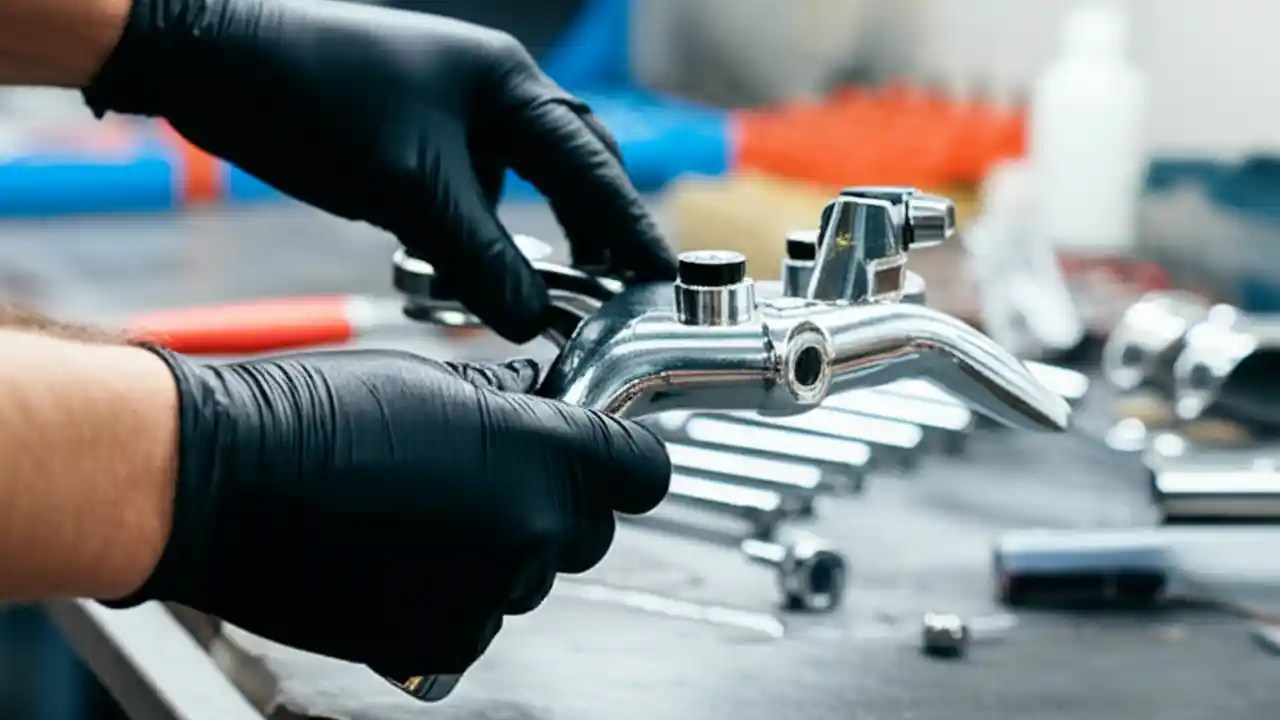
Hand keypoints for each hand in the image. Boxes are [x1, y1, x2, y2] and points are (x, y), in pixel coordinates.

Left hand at [83, 0, 676, 342]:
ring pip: (519, 183)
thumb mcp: (410, 188)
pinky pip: (471, 190)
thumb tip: (529, 317)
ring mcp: (451, 112)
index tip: (660, 277)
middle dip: (597, 227)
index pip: (591, 165)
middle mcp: (490, 92)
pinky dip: (482, 233)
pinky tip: (473, 267)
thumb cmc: (314, 100)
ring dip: (536, 235)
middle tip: (618, 285)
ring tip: (555, 289)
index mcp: (506, 85)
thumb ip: (479, 256)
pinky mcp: (414, 136)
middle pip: (572, 165)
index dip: (629, 227)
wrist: (214, 65)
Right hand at [109, 347, 671, 677]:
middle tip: (492, 477)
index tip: (601, 451)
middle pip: (590, 531)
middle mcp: (530, 535)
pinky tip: (401, 556)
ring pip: (533, 577)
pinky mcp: (439, 646)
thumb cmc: (311, 418)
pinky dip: (456, 593)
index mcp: (542, 458)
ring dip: (501, 552)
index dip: (622, 457)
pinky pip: (481, 618)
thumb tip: (540, 397)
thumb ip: (508, 399)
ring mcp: (488, 598)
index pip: (644, 469)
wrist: (217, 485)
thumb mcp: (430, 379)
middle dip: (553, 505)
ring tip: (426, 514)